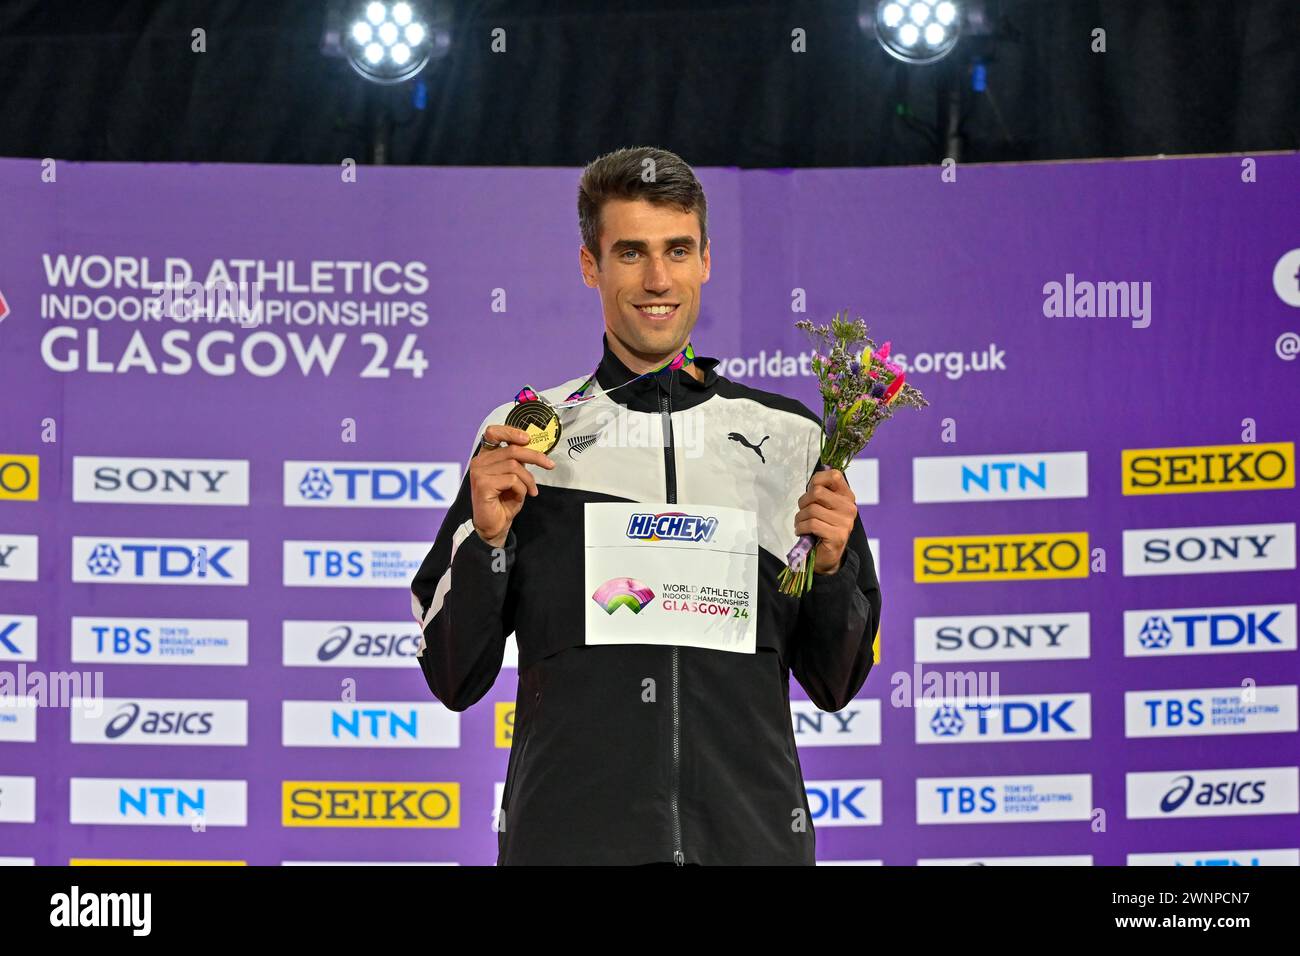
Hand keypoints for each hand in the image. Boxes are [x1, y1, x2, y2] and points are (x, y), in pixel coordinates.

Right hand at [469, 424, 554, 546]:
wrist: (494, 525)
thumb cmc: (504, 501)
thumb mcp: (514, 477)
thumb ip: (517, 461)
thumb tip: (533, 449)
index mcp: (485, 456)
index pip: (493, 433)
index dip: (511, 431)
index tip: (527, 439)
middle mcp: (479, 461)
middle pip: (511, 449)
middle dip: (535, 456)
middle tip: (549, 465)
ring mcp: (479, 472)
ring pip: (514, 466)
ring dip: (528, 480)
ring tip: (531, 491)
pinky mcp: (483, 484)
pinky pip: (512, 480)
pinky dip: (522, 489)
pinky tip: (519, 497)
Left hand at [794, 468, 857, 574]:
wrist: (826, 556)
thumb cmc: (822, 527)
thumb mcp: (823, 506)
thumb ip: (821, 492)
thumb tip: (814, 480)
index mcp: (847, 497)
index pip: (834, 476)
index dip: (817, 480)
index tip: (810, 491)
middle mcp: (849, 508)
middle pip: (817, 491)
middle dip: (803, 502)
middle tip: (803, 512)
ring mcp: (845, 522)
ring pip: (811, 510)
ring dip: (800, 518)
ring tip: (801, 525)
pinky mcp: (837, 536)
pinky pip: (812, 524)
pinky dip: (801, 528)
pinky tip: (802, 532)